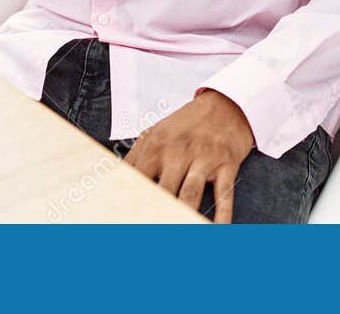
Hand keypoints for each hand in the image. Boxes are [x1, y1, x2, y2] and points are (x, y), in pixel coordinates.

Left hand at [124, 90, 254, 221]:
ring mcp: (204, 157)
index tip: (125, 222)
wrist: (225, 104)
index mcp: (156, 145)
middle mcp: (179, 151)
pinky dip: (221, 215)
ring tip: (176, 234)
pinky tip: (217, 230)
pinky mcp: (226, 163)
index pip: (138, 179)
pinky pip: (224, 193)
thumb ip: (135, 158)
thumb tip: (113, 182)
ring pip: (190, 194)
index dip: (132, 202)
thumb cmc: (187, 123)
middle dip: (156, 215)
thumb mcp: (155, 133)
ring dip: (184, 218)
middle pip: (164, 191)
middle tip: (150, 233)